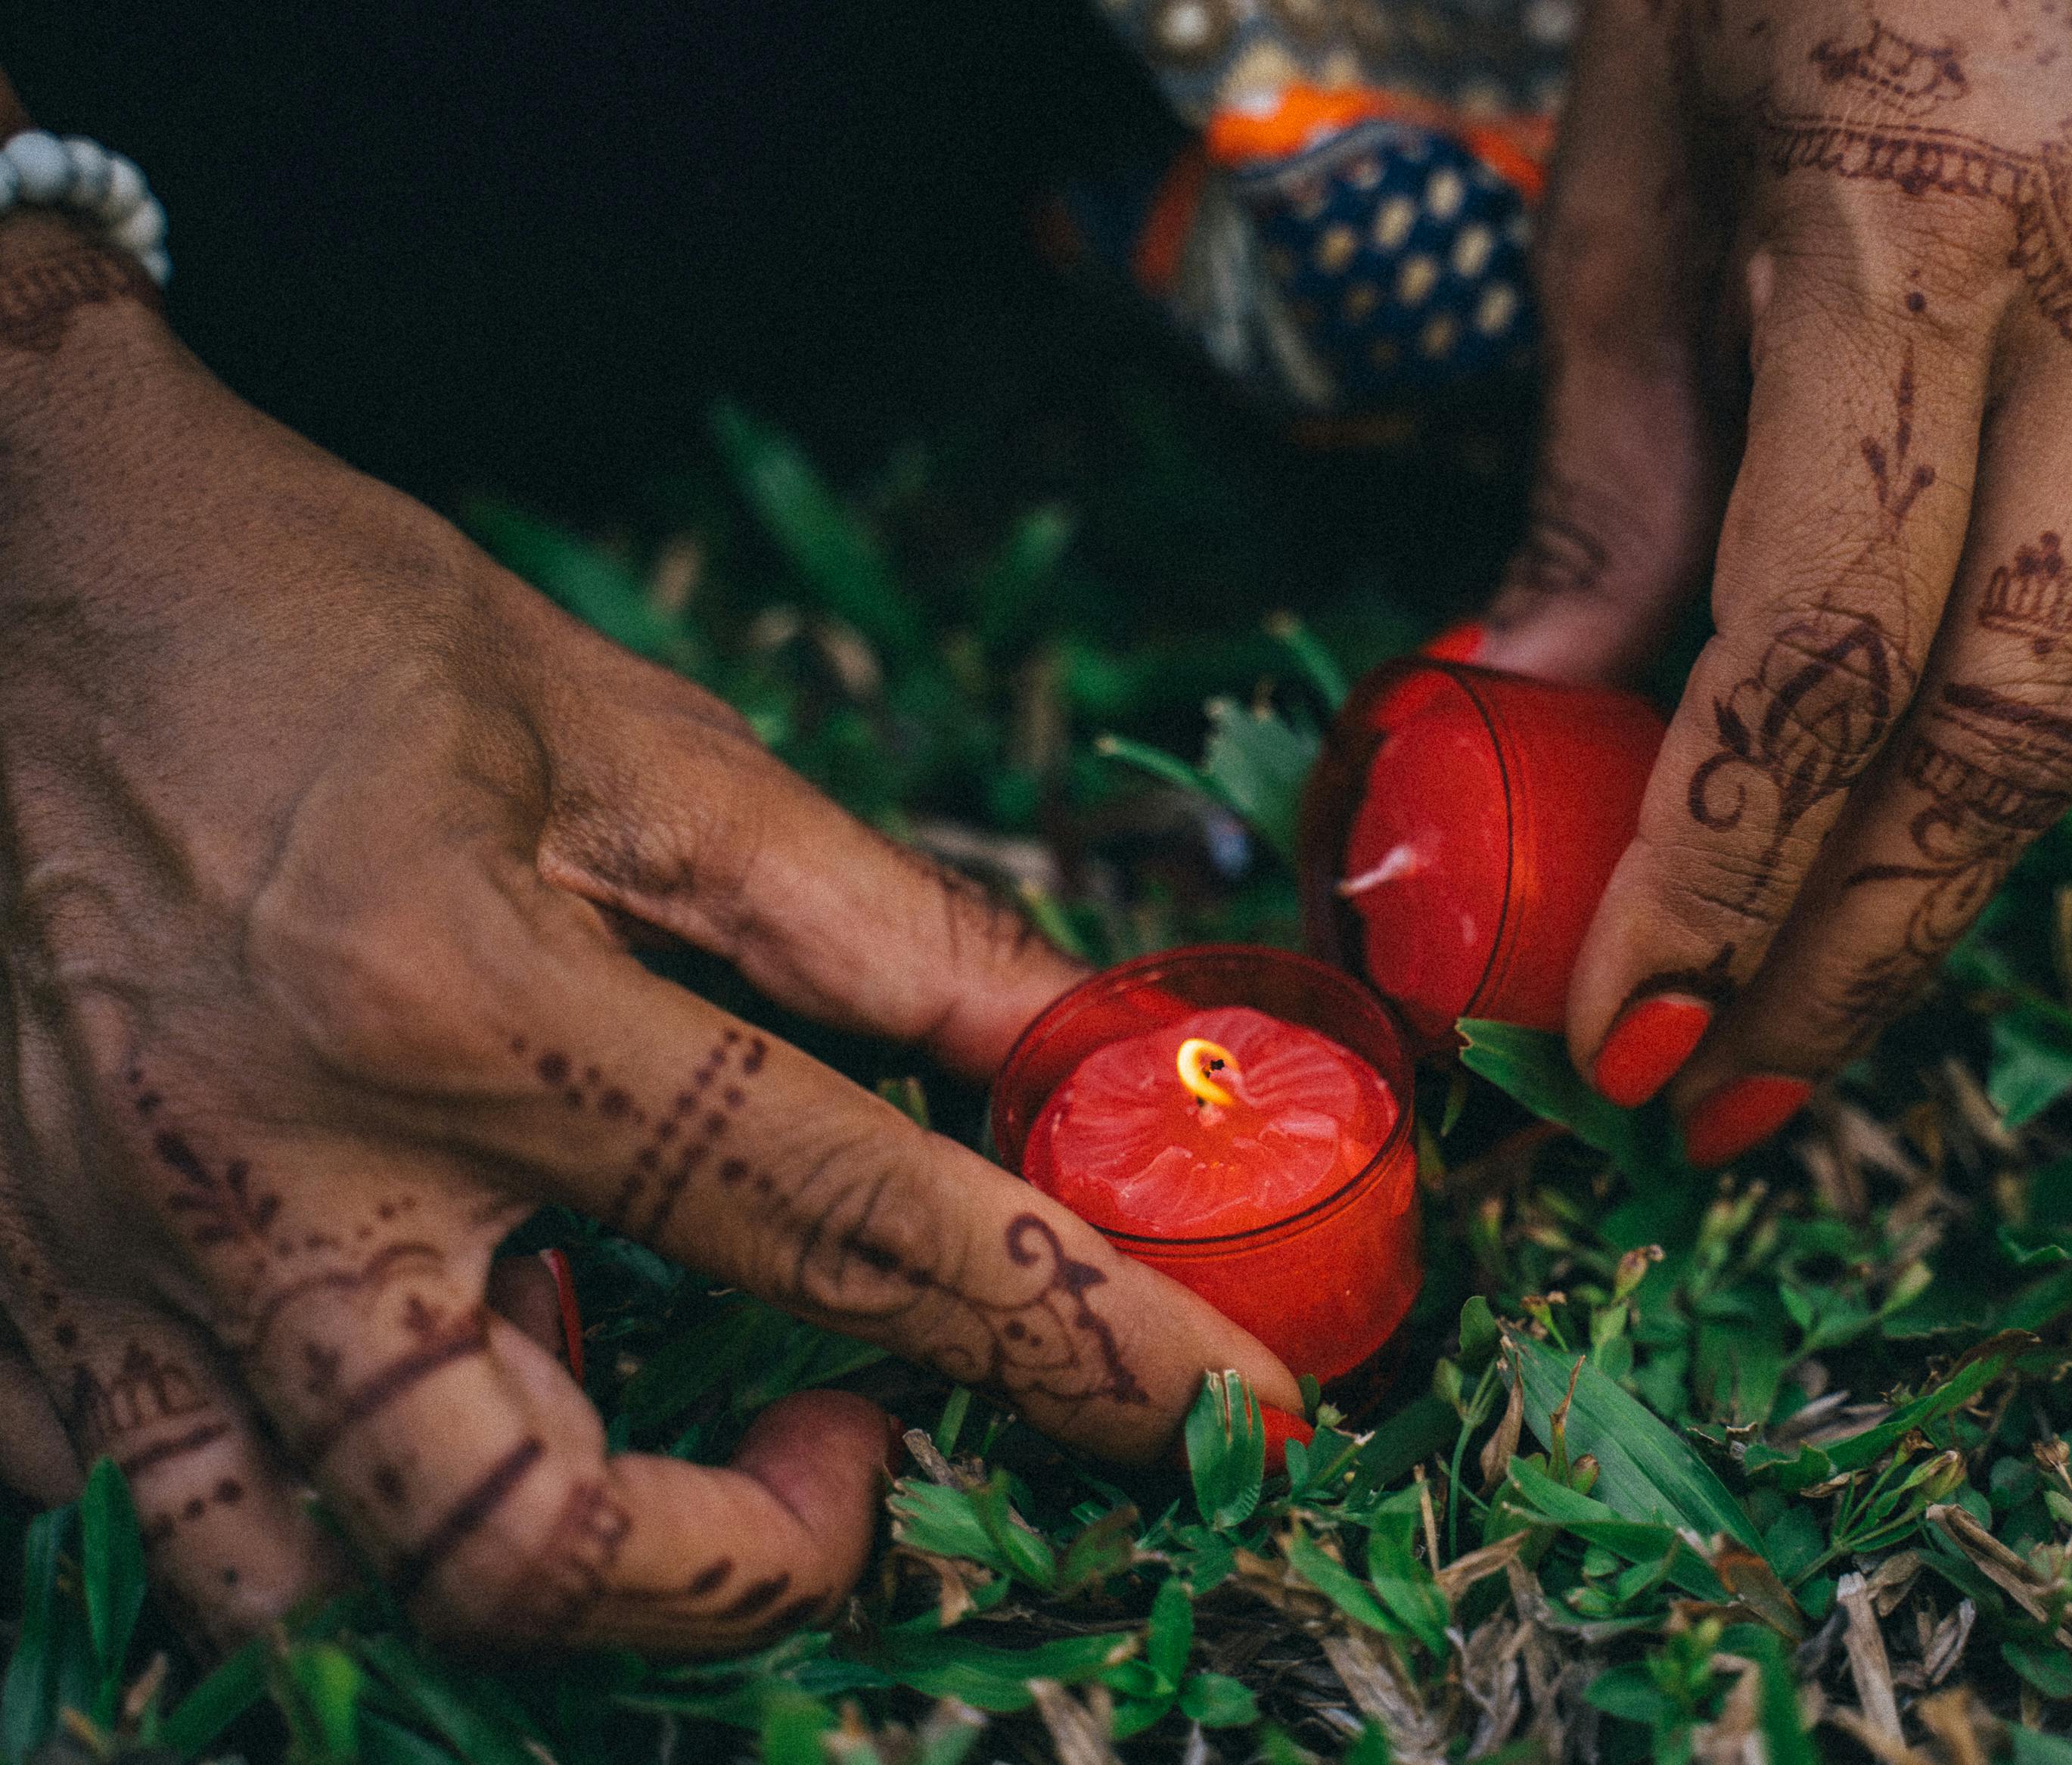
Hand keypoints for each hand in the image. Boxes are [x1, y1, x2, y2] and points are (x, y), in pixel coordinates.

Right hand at [0, 210, 1295, 1652]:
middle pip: (532, 1539)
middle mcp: (263, 1173)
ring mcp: (100, 1266)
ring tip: (618, 1382)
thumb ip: (866, 917)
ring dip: (540, 1553)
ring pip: (325, 1594)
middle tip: (848, 1425)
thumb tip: (1071, 1044)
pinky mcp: (4, 1304)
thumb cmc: (317, 623)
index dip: (1066, 1334)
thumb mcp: (627, 737)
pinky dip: (333, 1493)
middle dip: (757, 1553)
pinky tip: (423, 1345)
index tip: (1218, 1407)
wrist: (3, 554)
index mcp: (457, 1000)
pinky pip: (170, 1520)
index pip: (834, 1221)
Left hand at [1476, 0, 2071, 1159]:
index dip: (1728, 864)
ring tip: (1772, 1037)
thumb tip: (1523, 697)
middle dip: (1855, 950)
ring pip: (2068, 701)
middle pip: (2005, 723)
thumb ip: (1607, 460)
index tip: (1625, 1029)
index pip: (1832, 638)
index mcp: (1938, 230)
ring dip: (1915, 896)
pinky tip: (1842, 860)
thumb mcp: (1626, 177)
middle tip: (1712, 1111)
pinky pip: (2065, 614)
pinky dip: (1945, 765)